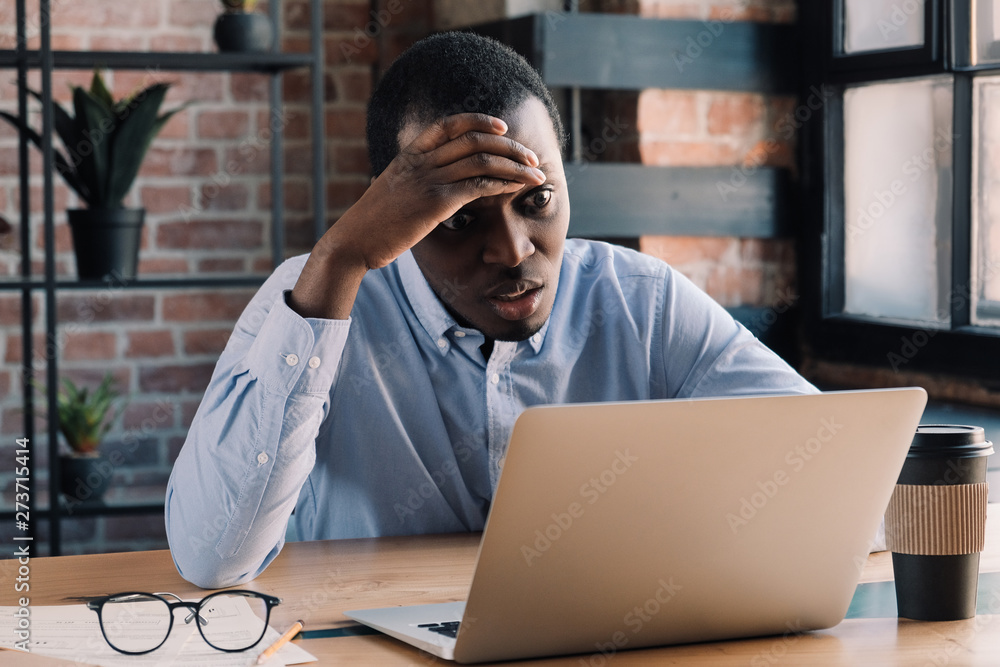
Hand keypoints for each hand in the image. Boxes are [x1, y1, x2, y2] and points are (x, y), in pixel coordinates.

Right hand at [289, 113, 545, 318]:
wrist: (353, 242)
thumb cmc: (372, 224)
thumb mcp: (392, 193)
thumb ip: (412, 181)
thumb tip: (429, 184)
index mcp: (409, 155)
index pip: (449, 125)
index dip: (479, 120)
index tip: (502, 125)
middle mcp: (421, 161)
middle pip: (475, 140)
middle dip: (509, 145)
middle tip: (531, 157)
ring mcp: (428, 179)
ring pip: (482, 160)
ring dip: (515, 166)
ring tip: (536, 175)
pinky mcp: (436, 202)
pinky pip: (478, 185)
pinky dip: (502, 184)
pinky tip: (516, 189)